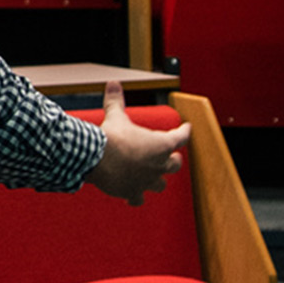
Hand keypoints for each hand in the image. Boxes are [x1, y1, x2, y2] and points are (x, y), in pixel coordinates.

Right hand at [84, 81, 190, 205]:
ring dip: (158, 180)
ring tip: (155, 178)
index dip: (184, 131)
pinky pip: (138, 198)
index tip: (187, 127)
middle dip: (174, 160)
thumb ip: (117, 101)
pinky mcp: (132, 191)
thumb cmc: (111, 137)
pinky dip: (136, 197)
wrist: (96, 159)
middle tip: (173, 157)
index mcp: (160, 144)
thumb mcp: (115, 116)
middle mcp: (158, 165)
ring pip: (160, 184)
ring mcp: (146, 181)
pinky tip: (134, 198)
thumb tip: (114, 84)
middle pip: (174, 164)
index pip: (180, 137)